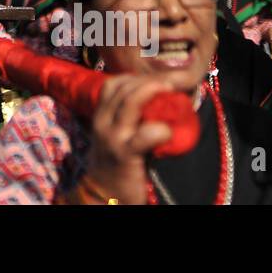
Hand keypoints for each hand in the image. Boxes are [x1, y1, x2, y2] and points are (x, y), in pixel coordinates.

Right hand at [80, 76, 175, 203]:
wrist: (104, 195)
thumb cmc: (116, 163)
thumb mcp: (115, 135)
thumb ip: (128, 118)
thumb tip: (159, 101)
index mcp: (100, 115)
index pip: (113, 84)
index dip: (136, 76)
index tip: (157, 77)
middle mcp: (103, 122)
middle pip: (124, 88)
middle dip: (149, 79)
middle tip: (171, 81)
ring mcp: (113, 136)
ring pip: (130, 101)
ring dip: (152, 90)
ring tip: (170, 89)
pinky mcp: (125, 153)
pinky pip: (144, 134)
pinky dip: (160, 129)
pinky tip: (168, 131)